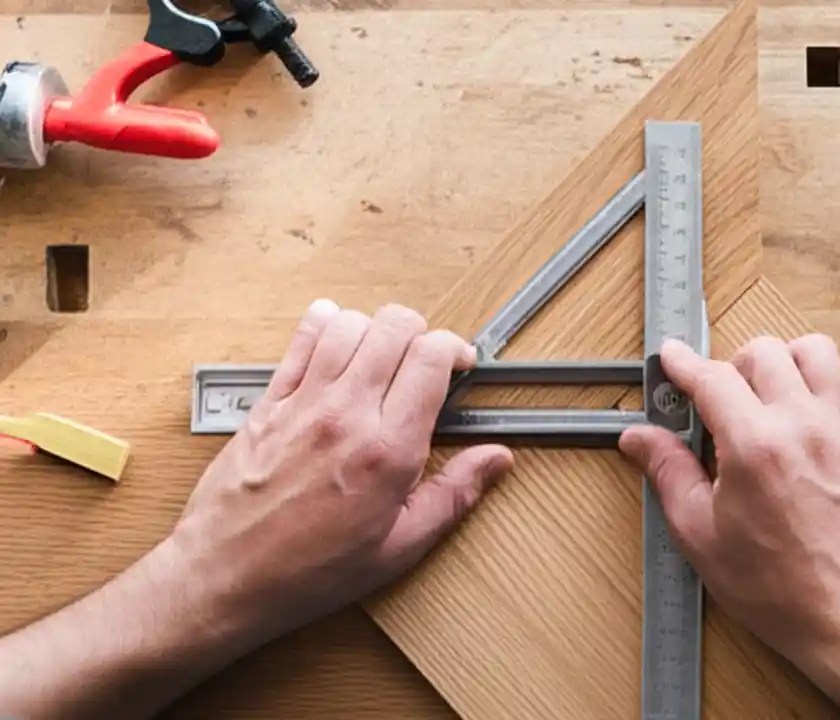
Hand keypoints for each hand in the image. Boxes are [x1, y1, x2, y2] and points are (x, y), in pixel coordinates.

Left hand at [175, 300, 512, 640]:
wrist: (226, 578)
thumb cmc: (309, 571)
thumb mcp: (399, 547)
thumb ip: (454, 495)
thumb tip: (495, 460)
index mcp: (387, 451)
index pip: (431, 359)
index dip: (456, 349)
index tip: (460, 364)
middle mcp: (346, 415)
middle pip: (394, 327)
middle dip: (421, 332)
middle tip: (424, 358)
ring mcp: (303, 403)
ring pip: (349, 323)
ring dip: (375, 329)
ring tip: (382, 355)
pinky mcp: (269, 402)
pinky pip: (300, 340)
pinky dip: (324, 325)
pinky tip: (335, 337)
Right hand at [619, 335, 839, 718]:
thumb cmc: (777, 587)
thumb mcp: (702, 536)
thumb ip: (669, 474)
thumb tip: (640, 438)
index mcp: (754, 446)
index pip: (711, 378)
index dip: (684, 363)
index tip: (673, 358)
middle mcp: (802, 425)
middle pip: (764, 352)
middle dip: (733, 365)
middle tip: (723, 401)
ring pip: (817, 352)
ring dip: (787, 362)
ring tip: (771, 394)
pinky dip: (837, 382)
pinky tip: (817, 409)